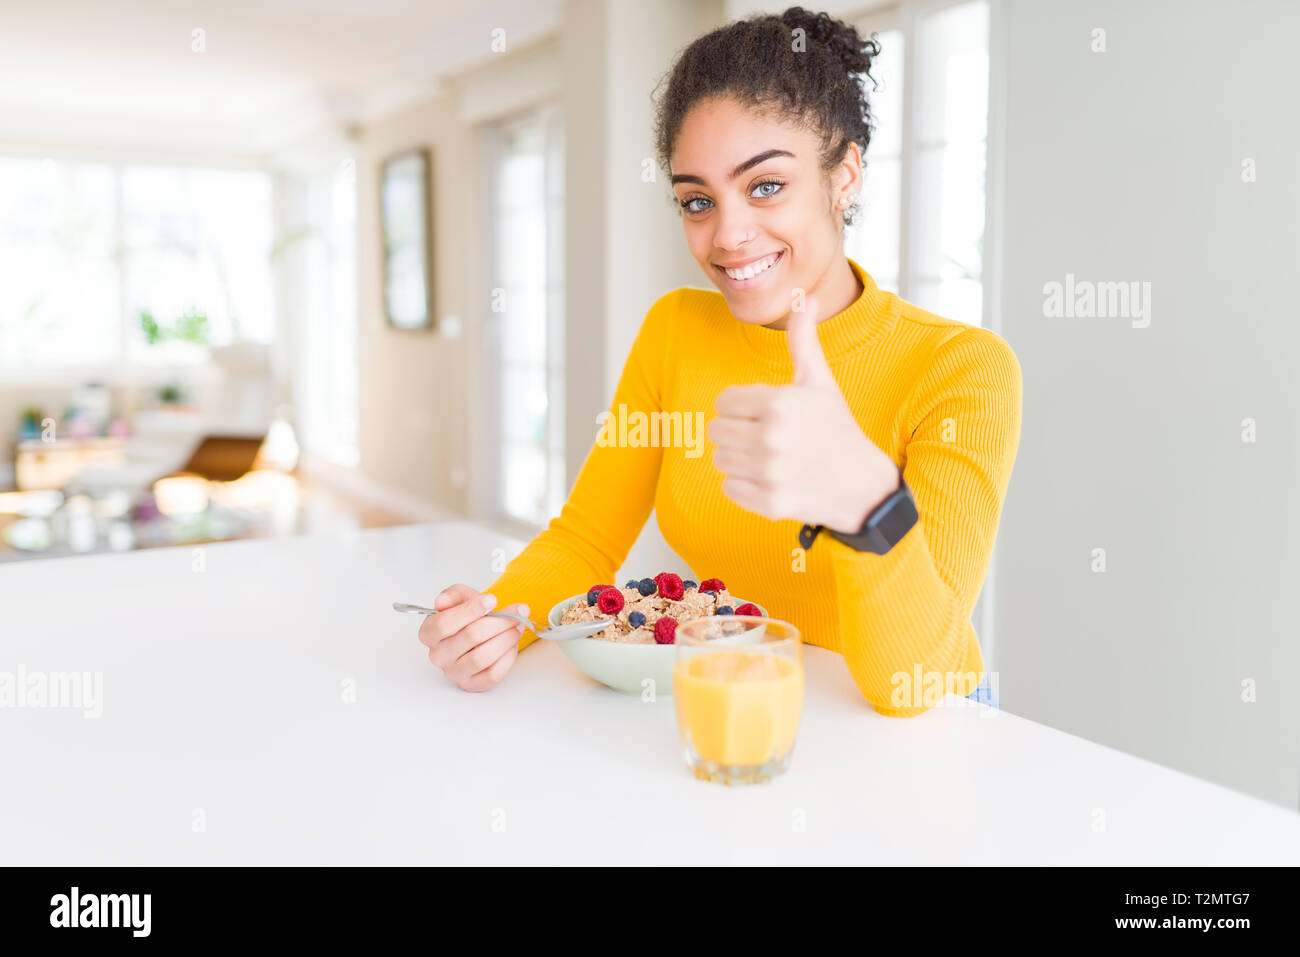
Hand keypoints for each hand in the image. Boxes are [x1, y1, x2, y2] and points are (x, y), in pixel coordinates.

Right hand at [417, 584, 527, 690]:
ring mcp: (454, 673)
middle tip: (517, 612)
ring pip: (482, 657)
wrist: (477, 629)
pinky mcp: (472, 684)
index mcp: (428, 633)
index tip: (492, 600)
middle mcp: (438, 656)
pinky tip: (512, 644)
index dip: (470, 611)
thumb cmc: (467, 615)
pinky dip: (507, 657)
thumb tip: (441, 602)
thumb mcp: (459, 597)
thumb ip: (452, 595)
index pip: (444, 624)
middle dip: (499, 622)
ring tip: (517, 626)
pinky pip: (493, 674)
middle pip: (470, 637)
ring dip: (506, 638)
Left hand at [709, 294, 899, 533]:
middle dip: (737, 432)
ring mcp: (770, 473)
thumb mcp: (819, 381)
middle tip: (766, 436)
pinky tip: (772, 479)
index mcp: (780, 403)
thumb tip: (806, 297)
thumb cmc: (835, 428)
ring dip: (739, 459)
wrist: (862, 486)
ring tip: (770, 457)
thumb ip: (803, 340)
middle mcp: (772, 437)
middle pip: (716, 431)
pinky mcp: (768, 503)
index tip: (765, 413)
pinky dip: (745, 486)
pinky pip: (729, 488)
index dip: (741, 406)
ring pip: (720, 459)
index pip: (724, 402)